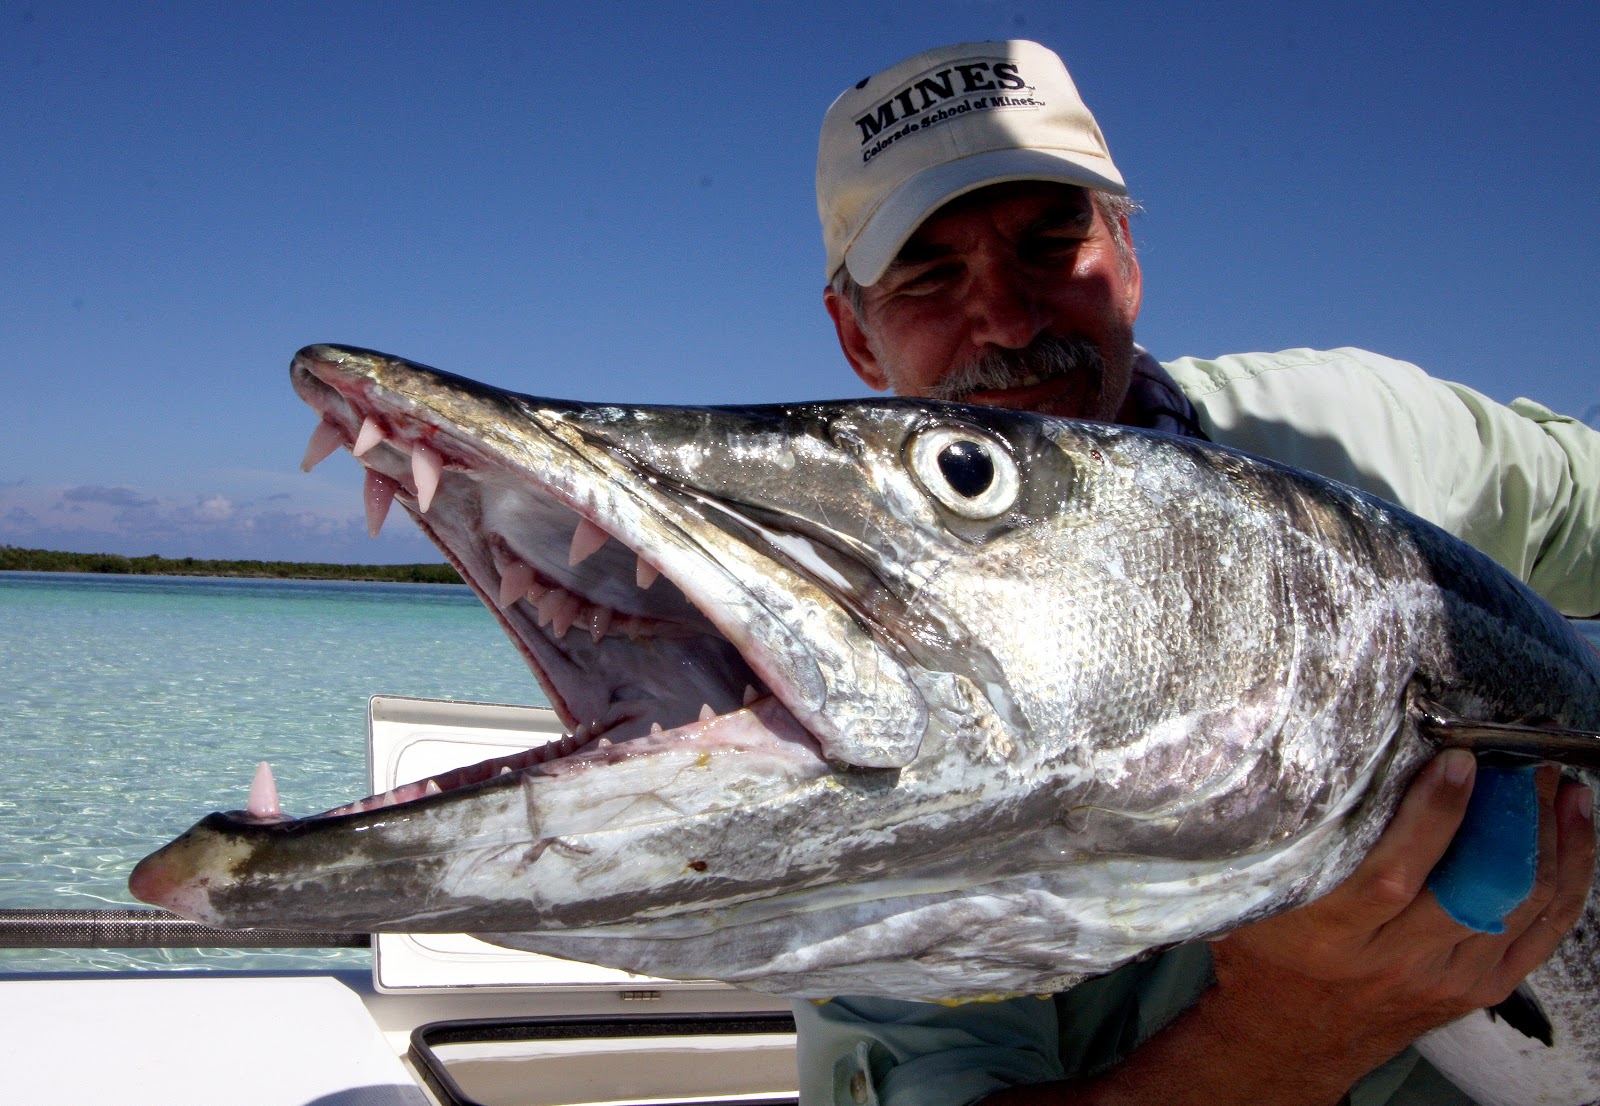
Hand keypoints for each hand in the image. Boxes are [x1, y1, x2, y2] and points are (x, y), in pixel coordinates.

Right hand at [1202, 750, 1595, 1098]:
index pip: (1394, 874)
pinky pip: (1545, 928)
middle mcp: (1395, 960)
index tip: (1455, 760)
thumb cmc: (1269, 955)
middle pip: (1475, 884)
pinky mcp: (1481, 987)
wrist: (1289, 1037)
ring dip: (1548, 831)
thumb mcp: (1255, 898)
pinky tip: (1574, 823)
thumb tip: (1301, 764)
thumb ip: (1282, 846)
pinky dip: (1570, 871)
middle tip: (1519, 754)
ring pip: (1522, 901)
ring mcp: (1446, 977)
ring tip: (1553, 776)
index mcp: (1331, 935)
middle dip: (1509, 811)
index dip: (1433, 816)